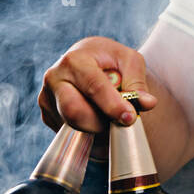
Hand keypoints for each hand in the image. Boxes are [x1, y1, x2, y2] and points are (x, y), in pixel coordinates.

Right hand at [38, 37, 158, 141]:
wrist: (87, 61)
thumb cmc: (110, 60)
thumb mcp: (129, 61)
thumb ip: (137, 82)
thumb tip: (147, 103)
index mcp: (75, 60)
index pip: (93, 87)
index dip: (112, 105)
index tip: (129, 118)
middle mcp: (55, 78)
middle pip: (74, 112)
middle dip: (100, 123)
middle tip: (119, 122)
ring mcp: (47, 98)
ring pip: (72, 126)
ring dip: (96, 129)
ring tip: (109, 117)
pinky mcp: (47, 114)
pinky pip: (68, 132)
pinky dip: (87, 132)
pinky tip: (96, 118)